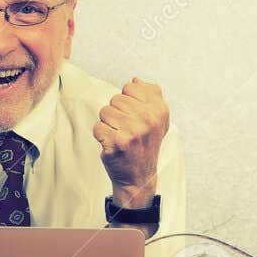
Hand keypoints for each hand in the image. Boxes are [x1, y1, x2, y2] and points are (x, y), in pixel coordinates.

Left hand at [94, 77, 167, 207]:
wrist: (140, 176)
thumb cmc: (146, 145)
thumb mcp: (157, 119)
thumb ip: (150, 95)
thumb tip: (135, 80)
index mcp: (159, 110)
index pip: (130, 87)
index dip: (127, 101)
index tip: (134, 116)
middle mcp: (148, 119)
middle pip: (116, 99)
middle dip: (116, 113)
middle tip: (126, 129)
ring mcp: (133, 131)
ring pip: (105, 112)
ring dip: (108, 124)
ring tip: (119, 136)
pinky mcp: (118, 143)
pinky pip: (98, 127)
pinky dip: (101, 136)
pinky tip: (113, 144)